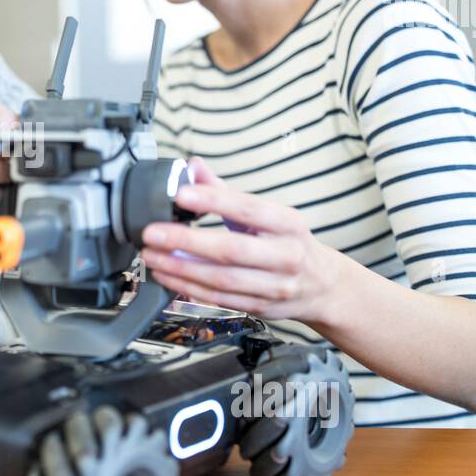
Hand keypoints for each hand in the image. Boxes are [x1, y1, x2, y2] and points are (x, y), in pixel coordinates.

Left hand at [138, 158, 344, 322]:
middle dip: (186, 242)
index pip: (248, 208)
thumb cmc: (289, 243)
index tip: (182, 194)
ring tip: (152, 256)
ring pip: (221, 279)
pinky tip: (168, 275)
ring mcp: (274, 286)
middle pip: (230, 249)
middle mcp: (285, 256)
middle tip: (152, 233)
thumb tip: (193, 168)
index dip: (214, 200)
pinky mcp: (260, 307)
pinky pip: (219, 298)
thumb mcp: (267, 214)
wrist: (323, 287)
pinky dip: (189, 288)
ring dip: (181, 268)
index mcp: (288, 224)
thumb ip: (226, 192)